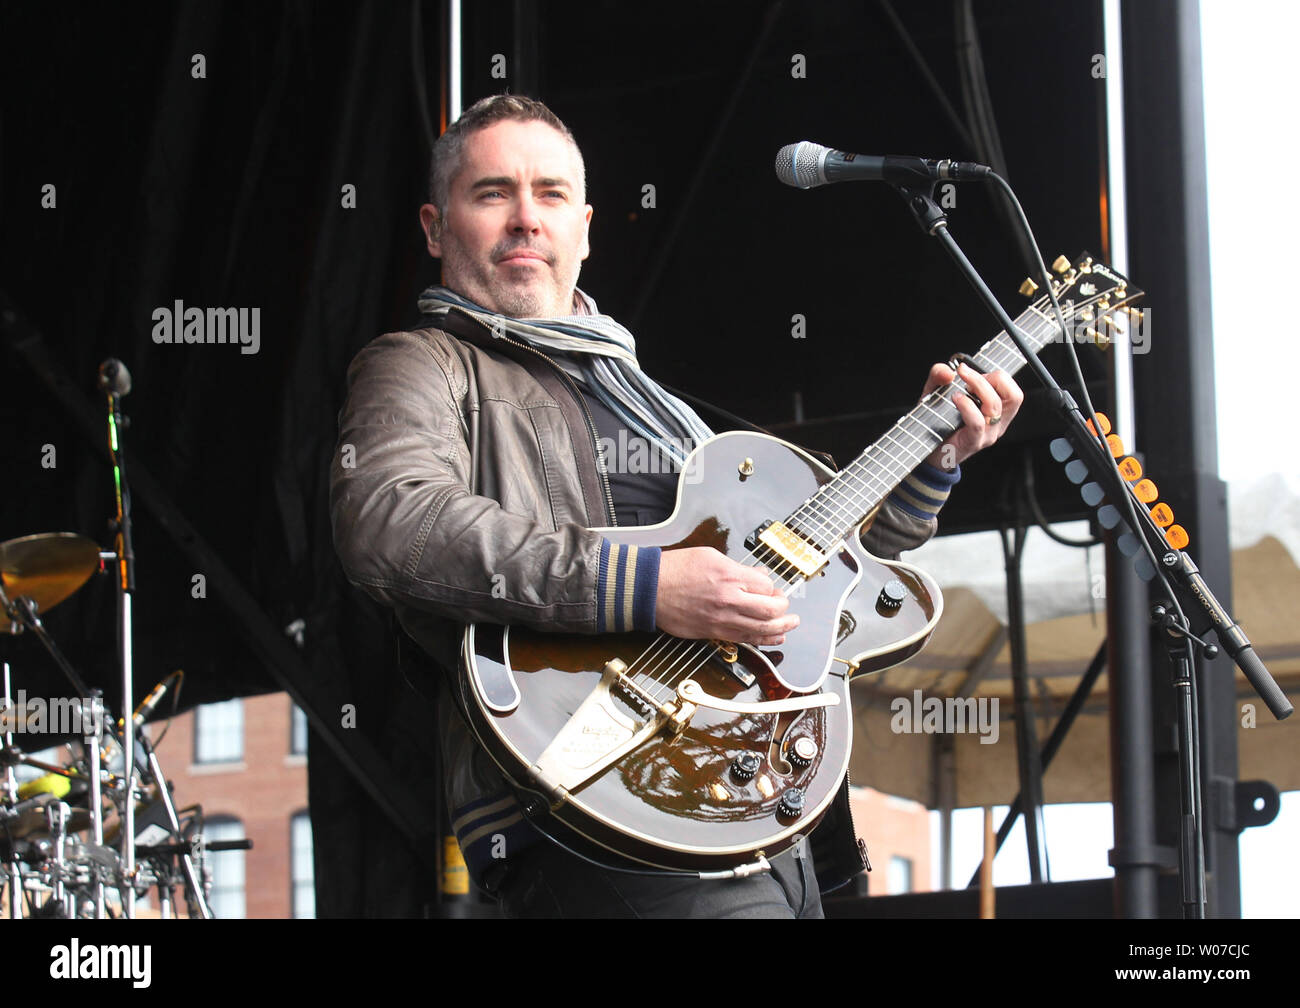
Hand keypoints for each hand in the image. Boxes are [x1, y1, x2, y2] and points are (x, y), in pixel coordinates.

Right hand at [656, 547, 797, 644]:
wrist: (649, 589)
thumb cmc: (675, 570)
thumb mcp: (710, 556)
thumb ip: (738, 568)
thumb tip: (758, 575)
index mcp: (729, 576)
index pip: (766, 585)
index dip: (772, 587)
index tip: (770, 588)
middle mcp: (729, 599)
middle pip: (771, 609)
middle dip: (783, 608)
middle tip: (786, 606)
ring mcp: (722, 619)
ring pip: (762, 629)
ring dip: (781, 627)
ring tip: (791, 624)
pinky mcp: (714, 632)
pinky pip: (745, 639)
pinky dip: (764, 640)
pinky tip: (775, 638)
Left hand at [924, 362, 1023, 469]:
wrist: (928, 452)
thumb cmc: (937, 422)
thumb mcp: (936, 392)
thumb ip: (939, 376)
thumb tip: (947, 370)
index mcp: (998, 411)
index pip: (1013, 390)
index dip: (997, 376)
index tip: (973, 373)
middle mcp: (997, 423)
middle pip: (1013, 395)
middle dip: (993, 377)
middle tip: (968, 376)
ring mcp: (987, 434)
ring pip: (995, 405)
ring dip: (977, 387)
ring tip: (958, 386)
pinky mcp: (973, 442)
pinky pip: (977, 422)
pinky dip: (966, 405)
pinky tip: (955, 398)